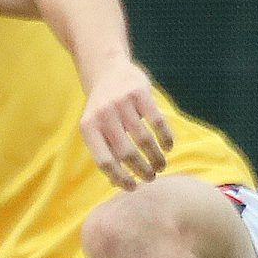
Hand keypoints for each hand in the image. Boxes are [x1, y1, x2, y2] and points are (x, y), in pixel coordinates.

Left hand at [79, 61, 172, 189]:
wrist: (107, 70)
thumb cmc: (103, 108)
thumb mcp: (94, 127)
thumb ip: (104, 150)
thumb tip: (118, 184)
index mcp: (88, 128)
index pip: (104, 161)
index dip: (120, 178)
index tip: (134, 187)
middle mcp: (102, 115)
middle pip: (126, 153)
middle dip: (142, 170)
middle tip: (151, 177)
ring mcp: (121, 102)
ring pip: (143, 139)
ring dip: (155, 157)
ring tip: (161, 165)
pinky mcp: (139, 92)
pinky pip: (157, 121)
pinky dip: (165, 137)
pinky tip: (168, 146)